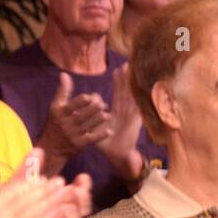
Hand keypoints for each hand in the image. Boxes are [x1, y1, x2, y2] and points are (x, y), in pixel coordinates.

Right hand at [0, 150, 69, 217]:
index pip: (14, 190)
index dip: (31, 184)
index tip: (41, 180)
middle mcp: (1, 212)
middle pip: (28, 197)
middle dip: (45, 189)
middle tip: (58, 182)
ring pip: (36, 210)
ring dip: (51, 200)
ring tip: (63, 192)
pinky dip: (48, 217)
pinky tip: (57, 212)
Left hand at [14, 172, 91, 217]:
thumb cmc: (8, 207)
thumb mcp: (16, 187)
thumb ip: (28, 170)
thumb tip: (38, 149)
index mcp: (57, 202)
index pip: (78, 193)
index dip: (83, 186)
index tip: (82, 177)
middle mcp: (60, 217)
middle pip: (81, 209)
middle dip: (82, 199)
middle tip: (78, 191)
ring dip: (72, 215)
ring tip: (65, 207)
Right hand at [35, 73, 108, 173]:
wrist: (51, 147)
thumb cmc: (56, 122)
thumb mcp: (55, 106)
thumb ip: (62, 91)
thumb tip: (64, 74)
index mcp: (59, 112)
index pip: (72, 104)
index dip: (83, 100)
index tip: (90, 97)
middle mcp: (65, 123)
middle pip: (82, 114)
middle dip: (94, 109)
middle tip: (103, 105)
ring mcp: (72, 134)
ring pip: (89, 125)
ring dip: (99, 119)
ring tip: (107, 114)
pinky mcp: (79, 144)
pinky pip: (92, 138)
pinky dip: (101, 134)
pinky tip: (109, 130)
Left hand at [95, 65, 145, 182]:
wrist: (115, 154)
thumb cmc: (104, 142)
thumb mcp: (93, 126)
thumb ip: (88, 116)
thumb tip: (78, 108)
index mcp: (116, 111)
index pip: (117, 94)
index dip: (118, 82)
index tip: (117, 69)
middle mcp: (124, 111)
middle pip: (126, 91)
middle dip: (126, 78)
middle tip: (126, 64)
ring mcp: (131, 115)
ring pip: (131, 96)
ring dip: (131, 84)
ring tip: (132, 71)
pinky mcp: (135, 120)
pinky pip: (137, 106)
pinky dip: (138, 97)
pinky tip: (140, 87)